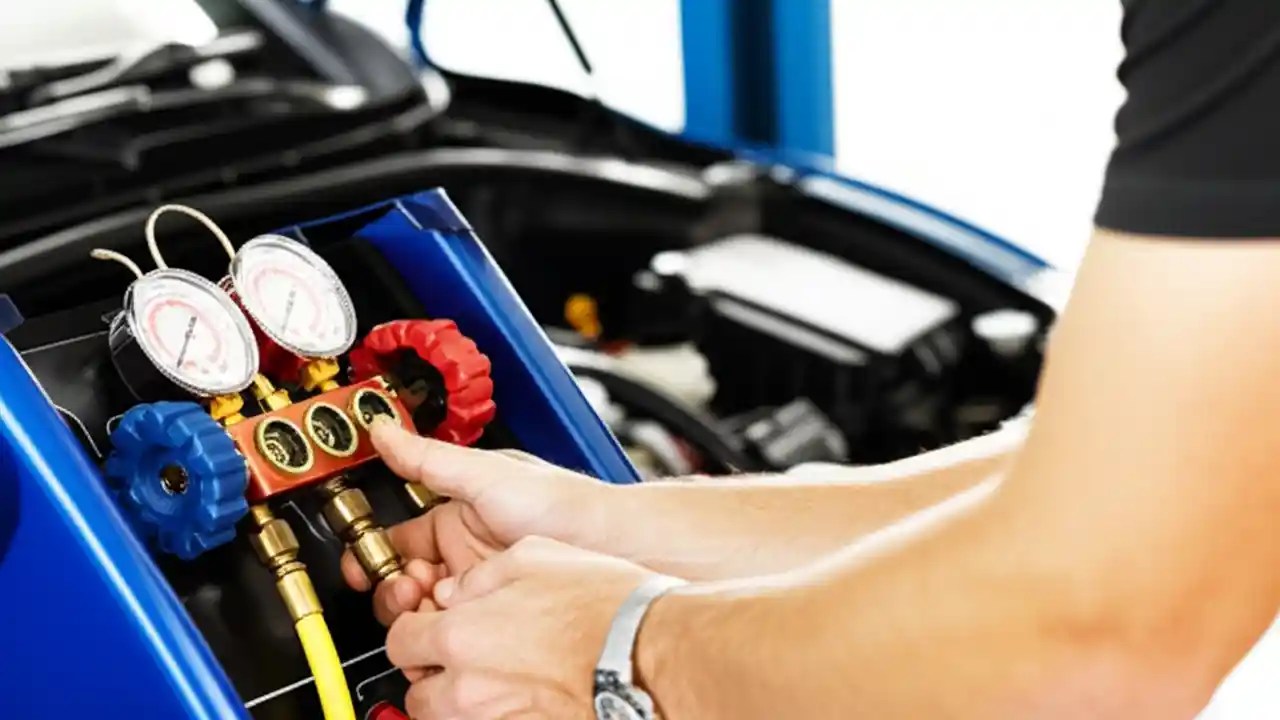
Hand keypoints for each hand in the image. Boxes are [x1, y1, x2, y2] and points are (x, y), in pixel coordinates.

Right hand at [342, 418, 609, 624]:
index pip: (397, 539)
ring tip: (435, 603)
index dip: (375, 555)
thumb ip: (430, 459)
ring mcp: (482, 583)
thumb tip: (384, 429)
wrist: (609, 541)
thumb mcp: (487, 474)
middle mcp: (466, 550)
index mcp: (456, 514)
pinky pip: (460, 625)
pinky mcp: (500, 609)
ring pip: (429, 607)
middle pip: (405, 580)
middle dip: (396, 588)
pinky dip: (449, 626)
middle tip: (408, 590)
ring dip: (421, 610)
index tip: (364, 569)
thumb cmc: (561, 501)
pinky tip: (457, 620)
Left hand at [386, 537, 659, 718]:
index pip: (398, 640)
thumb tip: (460, 588)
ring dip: (458, 698)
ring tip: (491, 677)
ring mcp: (496, 719)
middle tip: (460, 652)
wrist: (650, 654)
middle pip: (416, 692)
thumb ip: (483, 575)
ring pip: (448, 718)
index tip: (425, 623)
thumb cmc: (605, 608)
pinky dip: (498, 712)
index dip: (412, 627)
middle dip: (432, 672)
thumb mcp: (534, 557)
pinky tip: (525, 692)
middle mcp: (468, 687)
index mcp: (461, 635)